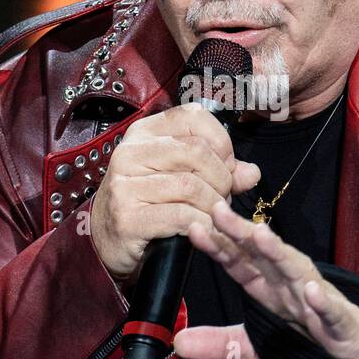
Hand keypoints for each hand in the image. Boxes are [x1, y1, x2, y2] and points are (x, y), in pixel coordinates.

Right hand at [89, 104, 260, 282]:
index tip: (227, 165)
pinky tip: (201, 228)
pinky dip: (200, 224)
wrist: (106, 242)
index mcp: (144, 133)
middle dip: (221, 178)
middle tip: (223, 196)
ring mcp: (125, 185)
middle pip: (196, 152)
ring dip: (213, 204)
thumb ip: (218, 171)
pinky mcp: (127, 217)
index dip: (221, 140)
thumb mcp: (179, 177)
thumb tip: (252, 173)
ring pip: (191, 185)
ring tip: (213, 214)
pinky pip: (180, 215)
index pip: (193, 117)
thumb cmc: (148, 204)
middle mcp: (130, 152)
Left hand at [175, 199, 358, 358]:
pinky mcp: (339, 320)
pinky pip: (329, 309)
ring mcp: (314, 299)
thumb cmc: (304, 340)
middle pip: (262, 255)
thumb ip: (219, 344)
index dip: (217, 245)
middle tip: (218, 210)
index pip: (237, 263)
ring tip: (260, 234)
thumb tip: (179, 342)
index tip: (193, 227)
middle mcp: (288, 285)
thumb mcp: (253, 349)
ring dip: (279, 253)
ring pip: (295, 270)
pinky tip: (311, 290)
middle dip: (241, 232)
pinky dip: (321, 300)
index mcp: (266, 289)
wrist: (351, 358)